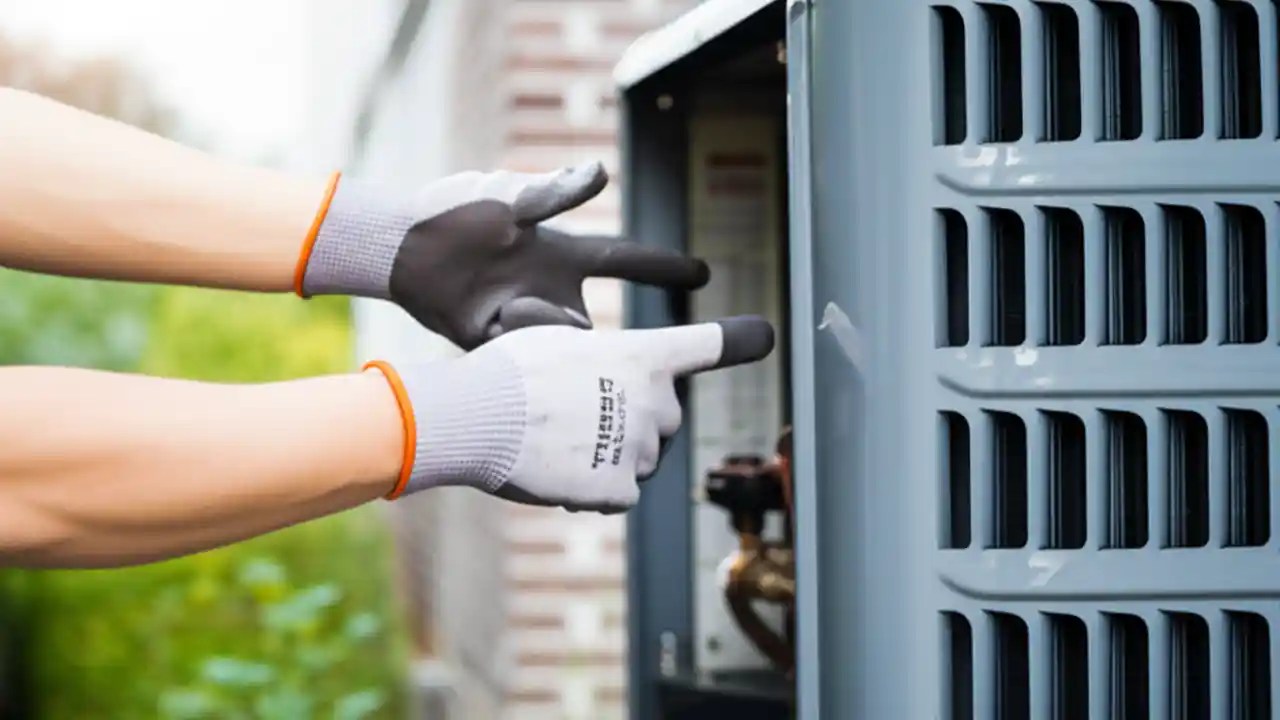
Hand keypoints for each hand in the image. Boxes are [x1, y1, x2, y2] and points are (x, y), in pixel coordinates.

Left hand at [299, 162, 708, 349]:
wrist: (401, 244)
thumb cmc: (456, 209)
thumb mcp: (509, 199)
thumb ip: (556, 192)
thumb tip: (601, 173)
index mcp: (562, 252)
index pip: (626, 261)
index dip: (665, 267)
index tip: (705, 273)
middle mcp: (551, 287)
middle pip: (598, 325)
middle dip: (598, 341)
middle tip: (590, 337)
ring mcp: (526, 316)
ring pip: (562, 346)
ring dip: (545, 330)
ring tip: (510, 305)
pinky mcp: (497, 341)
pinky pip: (522, 354)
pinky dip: (512, 338)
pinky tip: (489, 320)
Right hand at [364, 316, 774, 512]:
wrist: (476, 417)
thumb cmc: (508, 370)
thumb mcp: (559, 339)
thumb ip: (601, 358)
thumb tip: (600, 374)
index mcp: (643, 356)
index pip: (705, 345)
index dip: (737, 340)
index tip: (763, 335)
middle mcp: (654, 401)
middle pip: (665, 420)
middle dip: (634, 422)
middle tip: (578, 417)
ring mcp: (641, 448)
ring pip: (640, 461)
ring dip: (611, 458)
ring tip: (559, 444)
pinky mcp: (620, 490)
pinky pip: (619, 494)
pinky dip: (594, 489)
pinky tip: (559, 471)